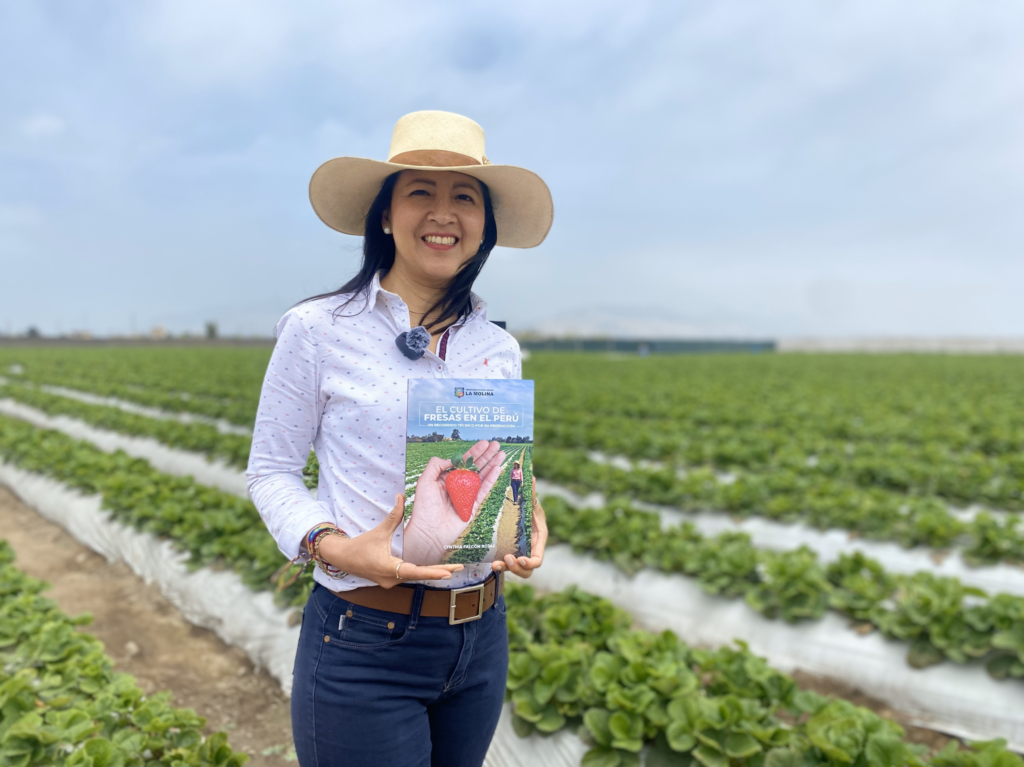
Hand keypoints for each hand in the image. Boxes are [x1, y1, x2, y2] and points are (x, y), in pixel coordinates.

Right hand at [317, 494, 463, 587]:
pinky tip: (434, 569)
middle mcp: (392, 579)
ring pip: (415, 577)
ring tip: (451, 568)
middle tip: (458, 568)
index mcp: (389, 568)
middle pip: (419, 576)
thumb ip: (393, 516)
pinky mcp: (390, 581)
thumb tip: (401, 496)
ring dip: (431, 573)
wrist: (343, 558)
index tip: (448, 573)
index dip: (432, 572)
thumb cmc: (361, 545)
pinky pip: (409, 577)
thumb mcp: (379, 531)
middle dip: (439, 571)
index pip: (415, 572)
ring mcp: (391, 582)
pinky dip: (421, 572)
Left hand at [402, 440, 506, 564]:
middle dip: (486, 455)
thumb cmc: (424, 507)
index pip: (462, 462)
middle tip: (496, 444)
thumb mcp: (425, 480)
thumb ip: (436, 464)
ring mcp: (466, 495)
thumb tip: (453, 459)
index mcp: (446, 478)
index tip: (483, 443)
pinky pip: (484, 490)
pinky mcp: (473, 506)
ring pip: (482, 476)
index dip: (473, 452)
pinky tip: (497, 469)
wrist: (429, 531)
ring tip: (501, 453)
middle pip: (475, 467)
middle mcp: (457, 485)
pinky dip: (491, 480)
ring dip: (492, 464)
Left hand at [492, 481, 546, 577]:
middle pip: (528, 569)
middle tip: (506, 559)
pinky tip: (491, 562)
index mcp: (538, 539)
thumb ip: (530, 494)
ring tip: (495, 564)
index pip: (538, 559)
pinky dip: (500, 565)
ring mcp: (520, 553)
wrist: (522, 509)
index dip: (531, 563)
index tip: (521, 559)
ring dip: (506, 569)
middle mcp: (530, 549)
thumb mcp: (530, 501)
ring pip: (516, 570)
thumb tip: (532, 478)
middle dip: (517, 569)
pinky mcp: (510, 552)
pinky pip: (506, 564)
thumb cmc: (529, 505)